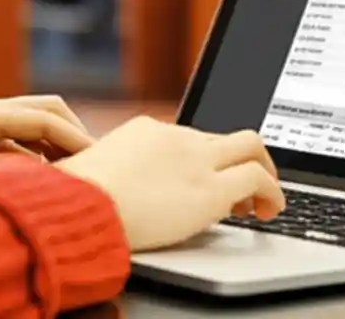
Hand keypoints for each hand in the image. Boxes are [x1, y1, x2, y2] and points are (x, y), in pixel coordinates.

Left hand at [0, 94, 94, 187]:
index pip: (44, 120)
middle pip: (45, 113)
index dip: (78, 141)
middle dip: (75, 136)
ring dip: (54, 150)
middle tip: (99, 168)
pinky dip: (32, 160)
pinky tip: (36, 185)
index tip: (104, 164)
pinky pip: (10, 145)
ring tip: (75, 180)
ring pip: (30, 130)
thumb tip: (37, 172)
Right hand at [57, 117, 285, 250]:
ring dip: (265, 173)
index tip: (204, 181)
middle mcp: (176, 138)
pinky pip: (259, 179)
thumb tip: (107, 191)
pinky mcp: (211, 190)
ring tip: (262, 203)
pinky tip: (269, 212)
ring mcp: (197, 161)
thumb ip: (110, 174)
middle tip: (244, 188)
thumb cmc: (71, 198)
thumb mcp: (87, 172)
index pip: (190, 139)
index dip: (205, 162)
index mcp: (146, 131)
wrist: (77, 206)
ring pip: (252, 146)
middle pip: (226, 136)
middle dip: (244, 158)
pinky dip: (273, 194)